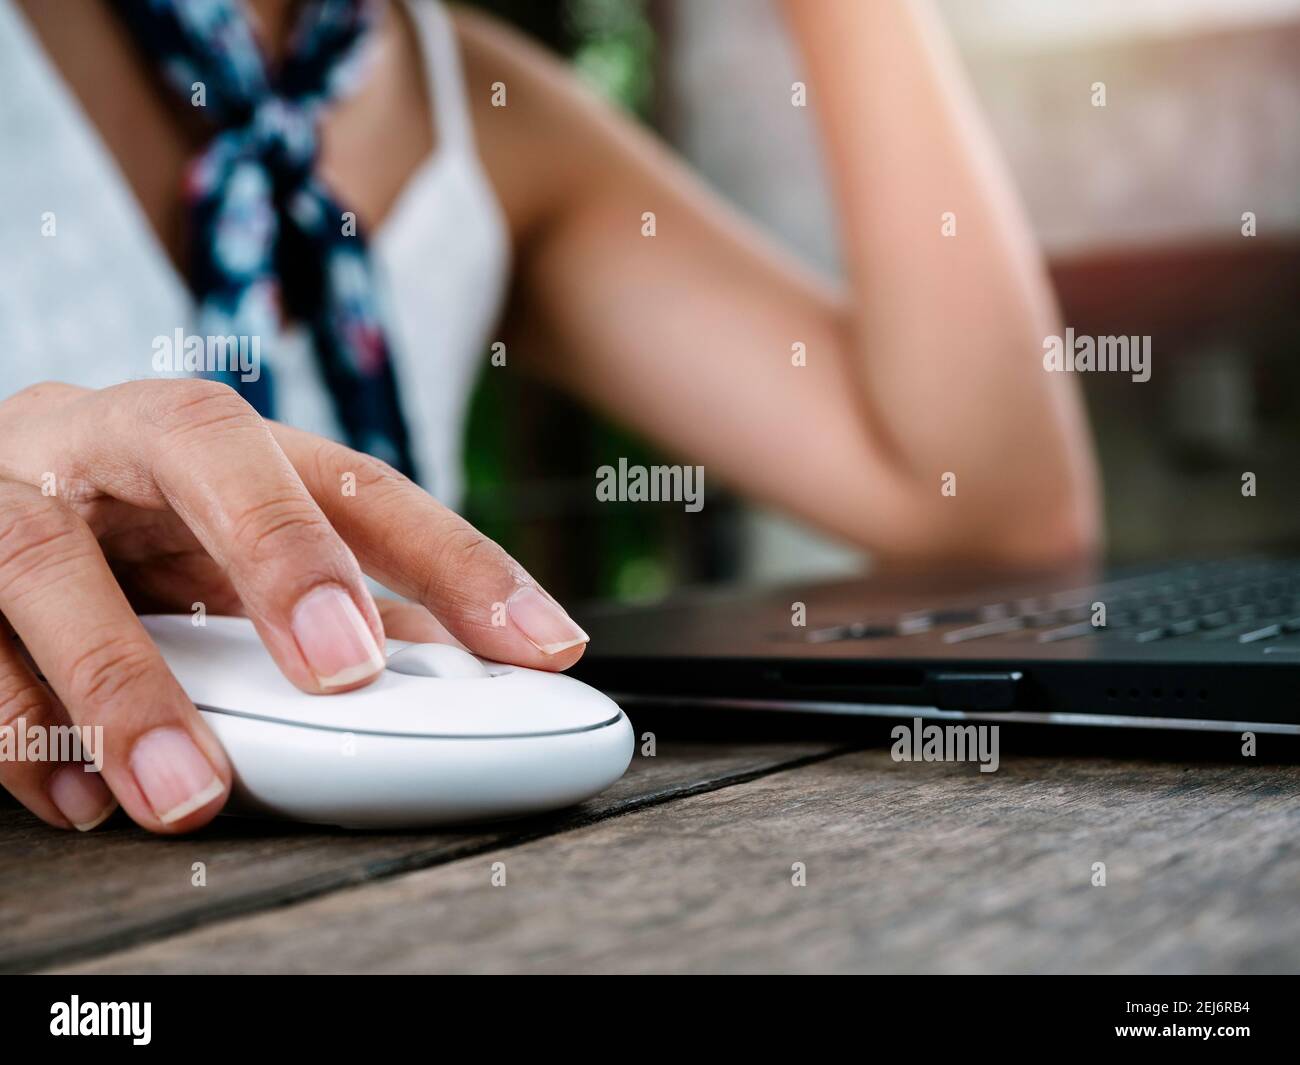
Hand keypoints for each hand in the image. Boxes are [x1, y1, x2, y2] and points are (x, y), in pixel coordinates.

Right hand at [0, 380, 588, 833]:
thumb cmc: (119, 535)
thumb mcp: (224, 554)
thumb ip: (327, 600)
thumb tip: (454, 667)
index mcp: (218, 442)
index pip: (356, 479)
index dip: (455, 557)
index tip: (543, 643)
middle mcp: (114, 439)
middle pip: (205, 446)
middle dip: (283, 556)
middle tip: (345, 675)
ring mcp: (6, 488)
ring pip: (47, 555)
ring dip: (122, 682)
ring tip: (189, 792)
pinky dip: (13, 724)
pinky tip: (75, 796)